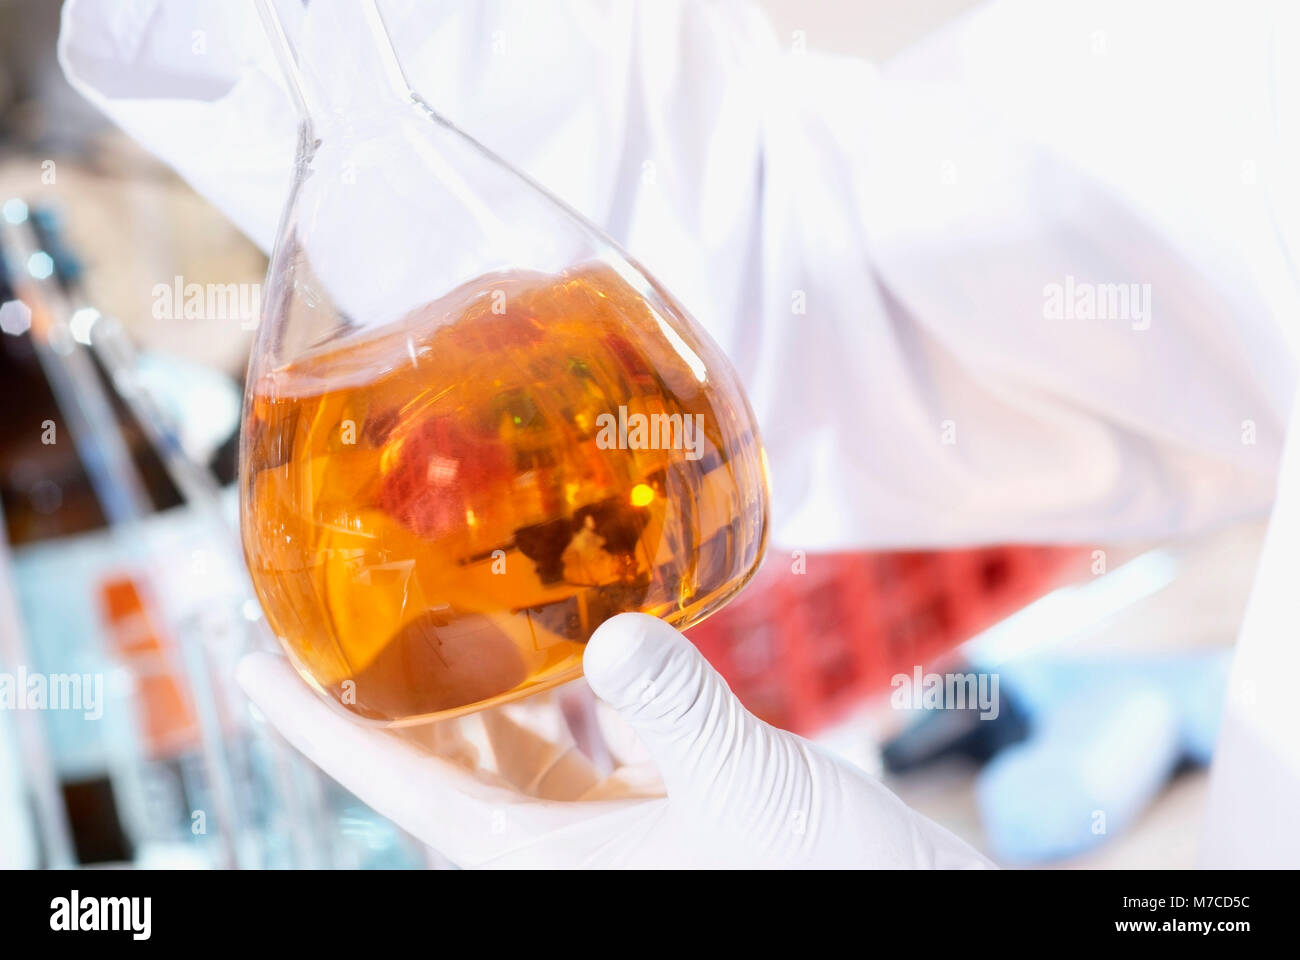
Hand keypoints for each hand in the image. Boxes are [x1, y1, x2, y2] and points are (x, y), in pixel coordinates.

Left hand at [237, 613, 992, 867]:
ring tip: (423, 609)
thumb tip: (616, 639)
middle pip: (432, 760)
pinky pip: (572, 745)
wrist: (896, 905)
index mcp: (541, 857)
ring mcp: (599, 832)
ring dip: (459, 685)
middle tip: (328, 608)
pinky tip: (556, 640)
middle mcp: (554, 847)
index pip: (397, 783)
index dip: (314, 724)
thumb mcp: (751, 797)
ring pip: (499, 750)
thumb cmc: (823, 884)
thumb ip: (685, 715)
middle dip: (373, 690)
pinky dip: (550, 692)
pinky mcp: (649, 812)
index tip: (247, 664)